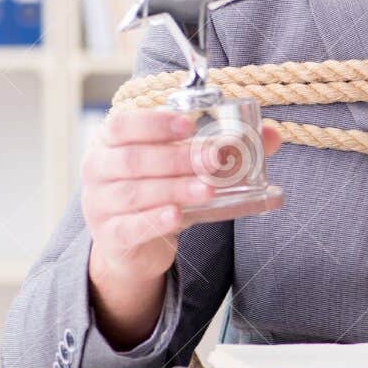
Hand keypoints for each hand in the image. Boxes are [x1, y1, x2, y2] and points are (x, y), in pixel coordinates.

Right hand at [82, 108, 283, 347]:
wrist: (132, 244)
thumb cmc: (157, 191)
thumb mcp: (180, 166)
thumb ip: (220, 147)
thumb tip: (270, 135)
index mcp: (109, 142)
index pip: (122, 125)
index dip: (154, 123)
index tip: (189, 123)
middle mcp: (97, 170)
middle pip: (133, 159)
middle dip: (178, 157)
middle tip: (215, 159)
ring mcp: (99, 205)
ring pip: (136, 192)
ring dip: (175, 188)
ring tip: (208, 188)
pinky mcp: (110, 236)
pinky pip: (131, 226)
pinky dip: (156, 220)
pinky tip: (178, 216)